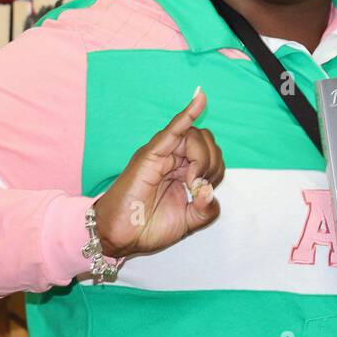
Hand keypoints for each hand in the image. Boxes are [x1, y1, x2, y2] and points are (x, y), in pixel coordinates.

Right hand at [93, 87, 224, 257]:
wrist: (119, 238)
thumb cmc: (148, 228)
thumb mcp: (189, 222)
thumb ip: (207, 209)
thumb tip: (210, 189)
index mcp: (182, 170)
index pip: (211, 153)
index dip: (216, 170)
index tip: (203, 192)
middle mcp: (173, 158)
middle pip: (206, 141)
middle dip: (211, 163)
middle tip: (197, 186)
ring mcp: (162, 154)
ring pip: (194, 137)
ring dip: (202, 158)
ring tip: (190, 182)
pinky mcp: (151, 155)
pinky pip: (173, 130)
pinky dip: (187, 114)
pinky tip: (200, 99)